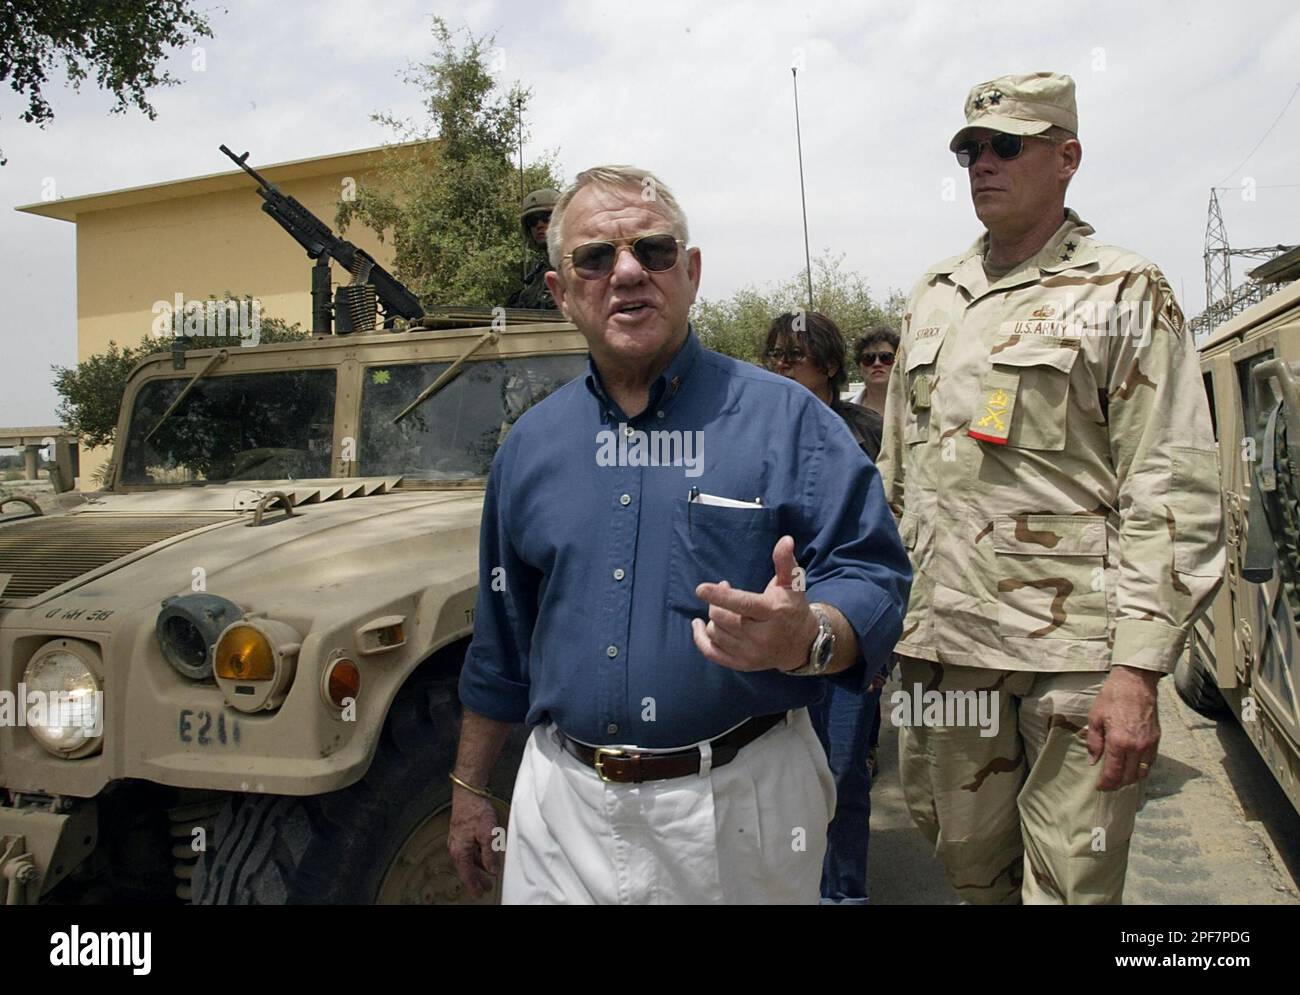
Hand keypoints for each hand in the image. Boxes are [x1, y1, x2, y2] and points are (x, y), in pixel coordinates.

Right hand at [447, 786, 502, 898]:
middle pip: (466, 868)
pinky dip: (477, 855)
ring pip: (468, 858)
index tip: (480, 894)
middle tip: (485, 888)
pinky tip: (484, 855)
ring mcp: (457, 839)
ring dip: (478, 866)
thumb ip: (490, 855)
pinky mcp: (461, 832)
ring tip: (487, 872)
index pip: (467, 875)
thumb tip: (491, 870)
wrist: (468, 792)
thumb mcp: (488, 835)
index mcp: (460, 851)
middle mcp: (455, 847)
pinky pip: (469, 849)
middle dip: (477, 879)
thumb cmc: (475, 811)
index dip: (474, 886)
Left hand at [691, 535, 818, 672]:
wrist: (801, 644)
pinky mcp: (743, 665)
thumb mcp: (792, 583)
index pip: (743, 604)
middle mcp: (762, 636)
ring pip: (716, 633)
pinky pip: (712, 653)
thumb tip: (785, 540)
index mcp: (773, 613)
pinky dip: (700, 638)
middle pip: (723, 617)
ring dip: (714, 617)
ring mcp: (751, 653)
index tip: (700, 588)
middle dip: (717, 601)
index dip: (721, 596)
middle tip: (725, 590)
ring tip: (724, 608)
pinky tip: (698, 625)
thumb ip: (785, 562)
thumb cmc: (792, 607)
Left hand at [1086, 665, 1160, 790]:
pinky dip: (1140, 769)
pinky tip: (1131, 766)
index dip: (1106, 784)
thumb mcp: (1095, 718)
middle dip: (1117, 784)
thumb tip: (1093, 761)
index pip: (1114, 773)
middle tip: (1107, 784)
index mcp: (1119, 742)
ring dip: (1130, 779)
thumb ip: (1094, 743)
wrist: (1135, 683)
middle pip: (1129, 777)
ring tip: (1119, 778)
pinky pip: (1150, 762)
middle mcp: (1137, 747)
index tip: (1100, 787)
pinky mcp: (1156, 739)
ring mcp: (1149, 744)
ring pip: (1142, 772)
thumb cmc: (1112, 698)